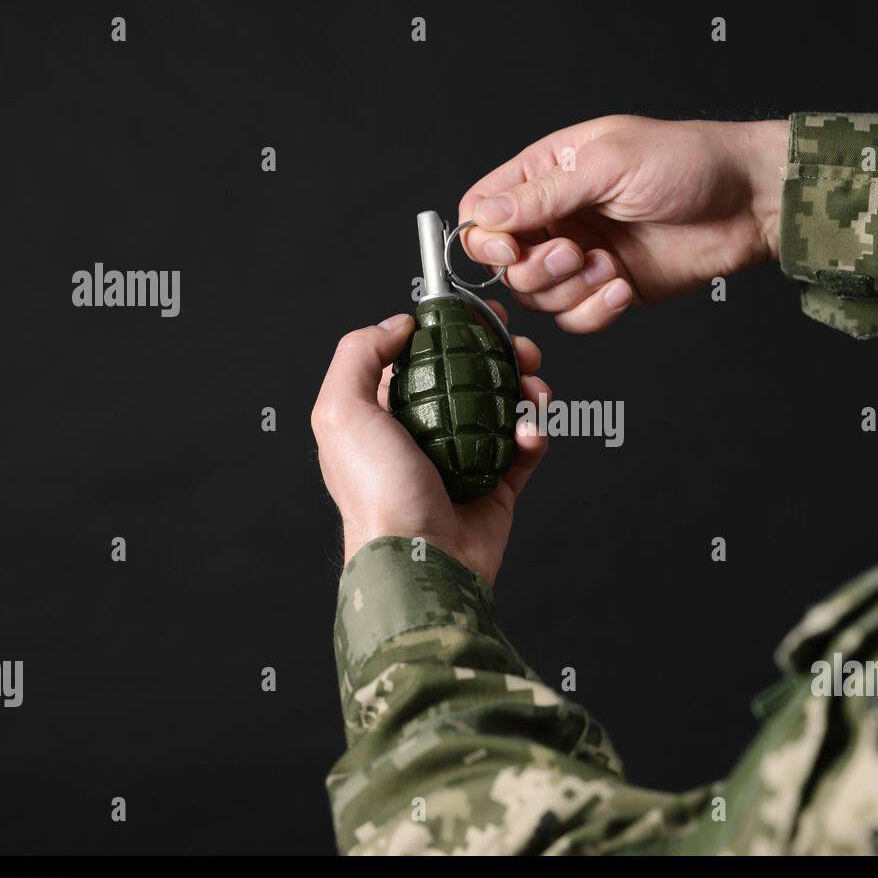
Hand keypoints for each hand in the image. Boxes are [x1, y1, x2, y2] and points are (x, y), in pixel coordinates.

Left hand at [310, 309, 549, 584]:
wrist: (420, 562)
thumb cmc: (376, 494)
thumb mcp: (340, 411)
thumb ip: (359, 353)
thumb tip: (399, 323)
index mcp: (385, 413)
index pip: (423, 357)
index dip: (453, 330)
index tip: (479, 315)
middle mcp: (425, 434)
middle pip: (473, 377)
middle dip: (502, 355)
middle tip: (520, 348)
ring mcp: (464, 460)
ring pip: (506, 407)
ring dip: (526, 389)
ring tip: (533, 389)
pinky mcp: (498, 488)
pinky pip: (527, 448)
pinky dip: (536, 433)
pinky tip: (532, 431)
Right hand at [459, 115, 789, 332]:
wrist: (748, 202)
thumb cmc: (687, 162)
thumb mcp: (608, 164)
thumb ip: (543, 194)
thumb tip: (485, 216)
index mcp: (547, 172)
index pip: (482, 210)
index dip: (485, 238)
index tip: (509, 248)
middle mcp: (558, 217)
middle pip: (504, 263)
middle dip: (535, 268)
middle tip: (575, 253)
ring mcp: (582, 256)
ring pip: (538, 297)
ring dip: (570, 290)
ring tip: (609, 267)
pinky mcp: (609, 290)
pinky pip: (576, 318)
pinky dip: (595, 311)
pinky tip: (624, 288)